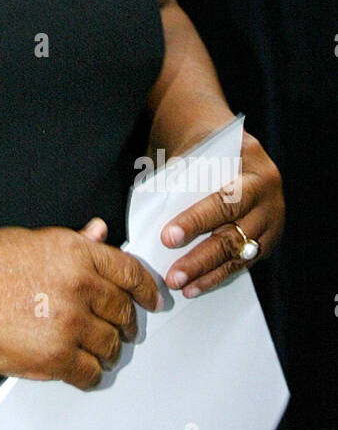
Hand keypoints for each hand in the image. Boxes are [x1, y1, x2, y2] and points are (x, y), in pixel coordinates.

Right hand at [0, 222, 161, 387]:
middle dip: (125, 322)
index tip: (152, 299)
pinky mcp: (55, 358)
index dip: (147, 288)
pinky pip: (90, 373)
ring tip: (96, 350)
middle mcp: (80, 287)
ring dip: (108, 349)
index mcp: (76, 253)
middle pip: (124, 311)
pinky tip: (80, 368)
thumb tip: (98, 232)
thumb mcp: (31, 241)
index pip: (130, 272)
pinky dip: (89, 373)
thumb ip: (72, 242)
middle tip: (121, 328)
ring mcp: (70, 325)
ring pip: (111, 345)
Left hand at [161, 129, 283, 296]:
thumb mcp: (194, 146)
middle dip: (200, 258)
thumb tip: (158, 212)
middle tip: (173, 275)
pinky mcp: (266, 238)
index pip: (224, 199)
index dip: (196, 221)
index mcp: (252, 163)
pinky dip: (217, 276)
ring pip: (239, 254)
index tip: (168, 238)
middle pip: (233, 233)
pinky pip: (242, 262)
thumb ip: (182, 174)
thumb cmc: (202, 143)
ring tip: (180, 285)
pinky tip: (195, 287)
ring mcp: (271, 218)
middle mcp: (268, 193)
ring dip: (207, 273)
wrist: (225, 143)